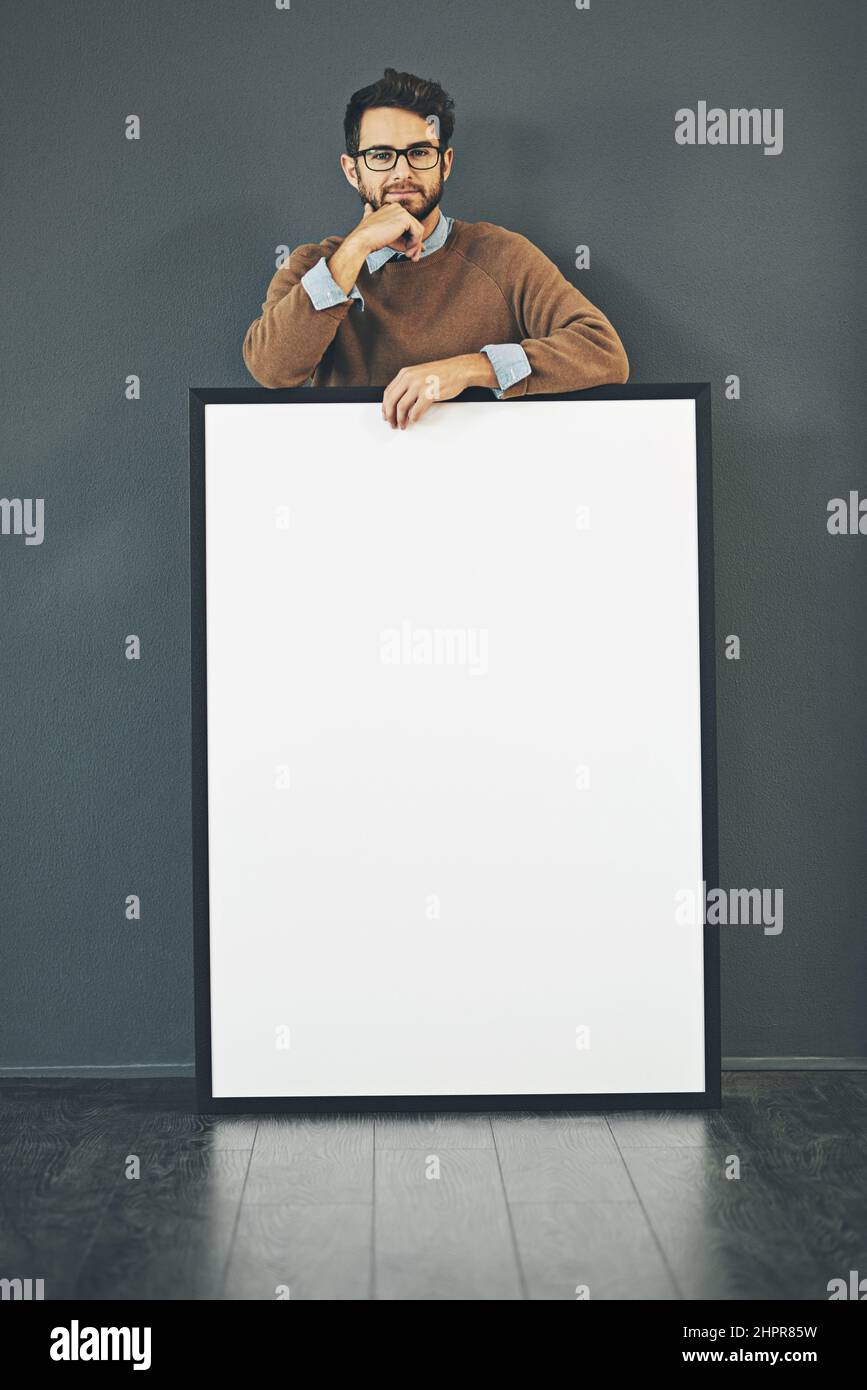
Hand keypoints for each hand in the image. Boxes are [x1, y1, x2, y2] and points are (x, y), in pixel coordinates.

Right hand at [353, 200, 424, 260]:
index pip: (408, 224)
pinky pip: (418, 233)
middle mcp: (397, 207)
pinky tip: (407, 251)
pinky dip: (415, 244)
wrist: (362, 241)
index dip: (411, 239)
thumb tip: (422, 246)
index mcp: (391, 209)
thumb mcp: (390, 239)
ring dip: (415, 245)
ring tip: (408, 255)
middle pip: (415, 227)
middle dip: (415, 244)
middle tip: (412, 257)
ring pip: (418, 230)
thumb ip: (404, 239)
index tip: (409, 252)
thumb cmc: (372, 241)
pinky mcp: (404, 218)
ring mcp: (401, 211)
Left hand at [381, 354, 495, 428]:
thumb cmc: (442, 373)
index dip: (385, 406)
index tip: (386, 414)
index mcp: (405, 373)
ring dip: (400, 420)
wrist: (459, 370)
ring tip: (402, 425)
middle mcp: (409, 378)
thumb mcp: (419, 374)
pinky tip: (414, 420)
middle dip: (389, 415)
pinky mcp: (429, 394)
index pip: (388, 392)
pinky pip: (416, 411)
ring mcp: (418, 386)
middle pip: (391, 401)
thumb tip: (399, 401)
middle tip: (391, 424)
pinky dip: (413, 418)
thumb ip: (408, 385)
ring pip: (401, 407)